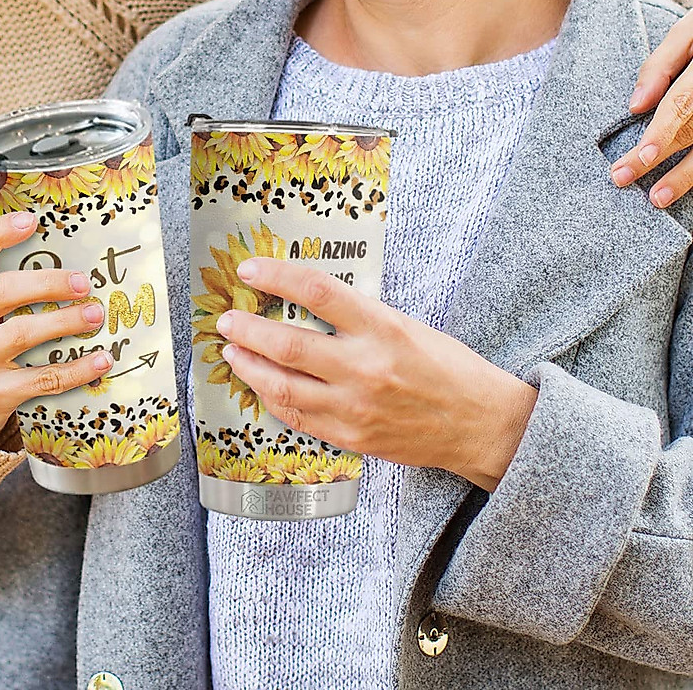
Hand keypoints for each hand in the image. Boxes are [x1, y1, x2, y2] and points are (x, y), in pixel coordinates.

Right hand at [0, 211, 111, 442]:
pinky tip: (101, 361)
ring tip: (95, 316)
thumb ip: (6, 286)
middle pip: (3, 292)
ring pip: (21, 334)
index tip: (31, 221)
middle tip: (83, 283)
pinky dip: (76, 369)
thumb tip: (71, 263)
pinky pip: (41, 379)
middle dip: (47, 283)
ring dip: (64, 322)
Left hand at [217, 259, 536, 491]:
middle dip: (247, 330)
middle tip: (226, 320)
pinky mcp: (351, 438)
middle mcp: (365, 368)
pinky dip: (272, 398)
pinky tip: (260, 385)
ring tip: (231, 352)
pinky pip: (298, 417)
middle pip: (288, 344)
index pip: (316, 292)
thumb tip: (303, 298)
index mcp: (382, 328)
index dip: (276, 277)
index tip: (249, 270)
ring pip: (283, 386)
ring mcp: (356, 408)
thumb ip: (356, 315)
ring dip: (249, 367)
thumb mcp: (405, 324)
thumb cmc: (446, 367)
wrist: (481, 425)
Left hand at [611, 11, 692, 206]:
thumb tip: (636, 105)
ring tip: (659, 198)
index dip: (663, 133)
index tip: (640, 156)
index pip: (682, 104)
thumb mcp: (690, 31)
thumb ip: (662, 64)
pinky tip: (684, 185)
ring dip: (687, 177)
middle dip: (662, 160)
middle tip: (625, 180)